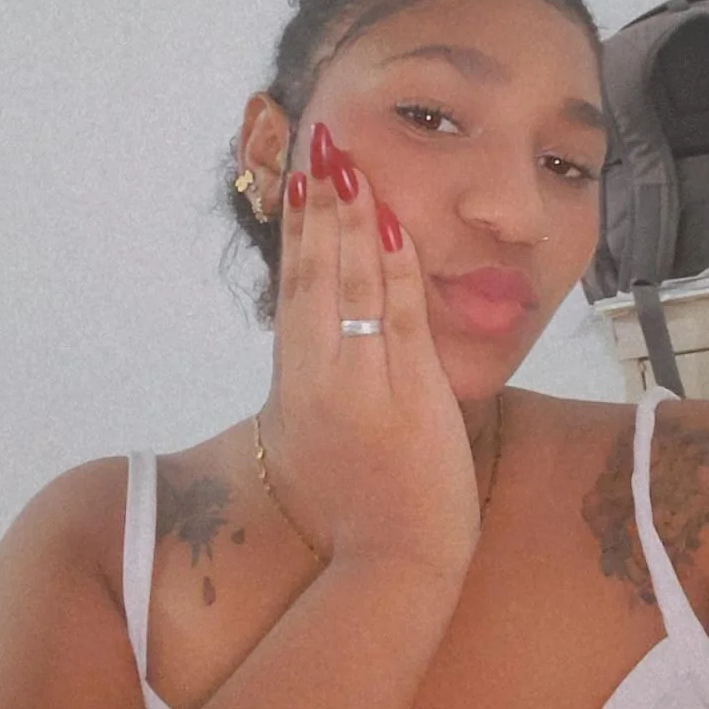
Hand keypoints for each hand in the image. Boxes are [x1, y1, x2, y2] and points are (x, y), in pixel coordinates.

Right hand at [258, 122, 480, 582]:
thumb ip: (319, 377)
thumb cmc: (354, 505)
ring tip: (348, 164)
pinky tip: (395, 226)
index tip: (297, 178)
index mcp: (299, 383)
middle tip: (321, 143)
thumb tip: (322, 328)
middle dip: (319, 206)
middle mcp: (324, 375)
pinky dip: (398, 270)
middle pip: (318, 275)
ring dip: (353, 221)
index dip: (297, 231)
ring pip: (356, 287)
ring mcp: (366, 383)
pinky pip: (403, 319)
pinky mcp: (412, 396)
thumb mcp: (317, 434)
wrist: (387, 565)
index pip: (296, 289)